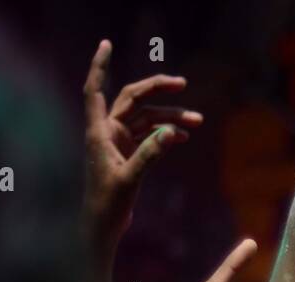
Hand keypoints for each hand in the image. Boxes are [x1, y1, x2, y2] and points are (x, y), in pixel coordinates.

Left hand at [82, 40, 202, 247]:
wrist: (104, 224)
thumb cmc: (109, 203)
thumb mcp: (130, 178)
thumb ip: (150, 154)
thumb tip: (173, 132)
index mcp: (99, 131)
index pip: (96, 89)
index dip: (100, 65)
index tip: (107, 45)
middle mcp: (108, 131)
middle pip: (132, 99)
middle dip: (157, 90)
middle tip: (182, 84)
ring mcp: (120, 141)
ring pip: (146, 118)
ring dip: (170, 117)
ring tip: (198, 121)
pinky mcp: (130, 153)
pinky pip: (151, 135)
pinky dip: (167, 132)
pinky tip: (184, 136)